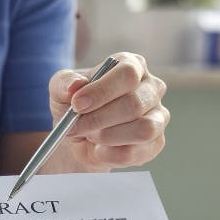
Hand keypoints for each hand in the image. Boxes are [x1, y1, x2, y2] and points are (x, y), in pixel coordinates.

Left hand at [48, 52, 168, 171]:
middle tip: (75, 126)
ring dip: (107, 136)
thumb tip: (76, 85)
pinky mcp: (155, 142)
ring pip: (143, 129)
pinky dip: (110, 154)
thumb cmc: (74, 108)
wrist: (78, 139)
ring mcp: (158, 116)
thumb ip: (64, 83)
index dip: (101, 91)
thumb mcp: (60, 91)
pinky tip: (99, 149)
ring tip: (90, 135)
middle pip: (134, 104)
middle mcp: (151, 88)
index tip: (76, 104)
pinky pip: (136, 152)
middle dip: (98, 119)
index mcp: (131, 65)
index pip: (127, 74)